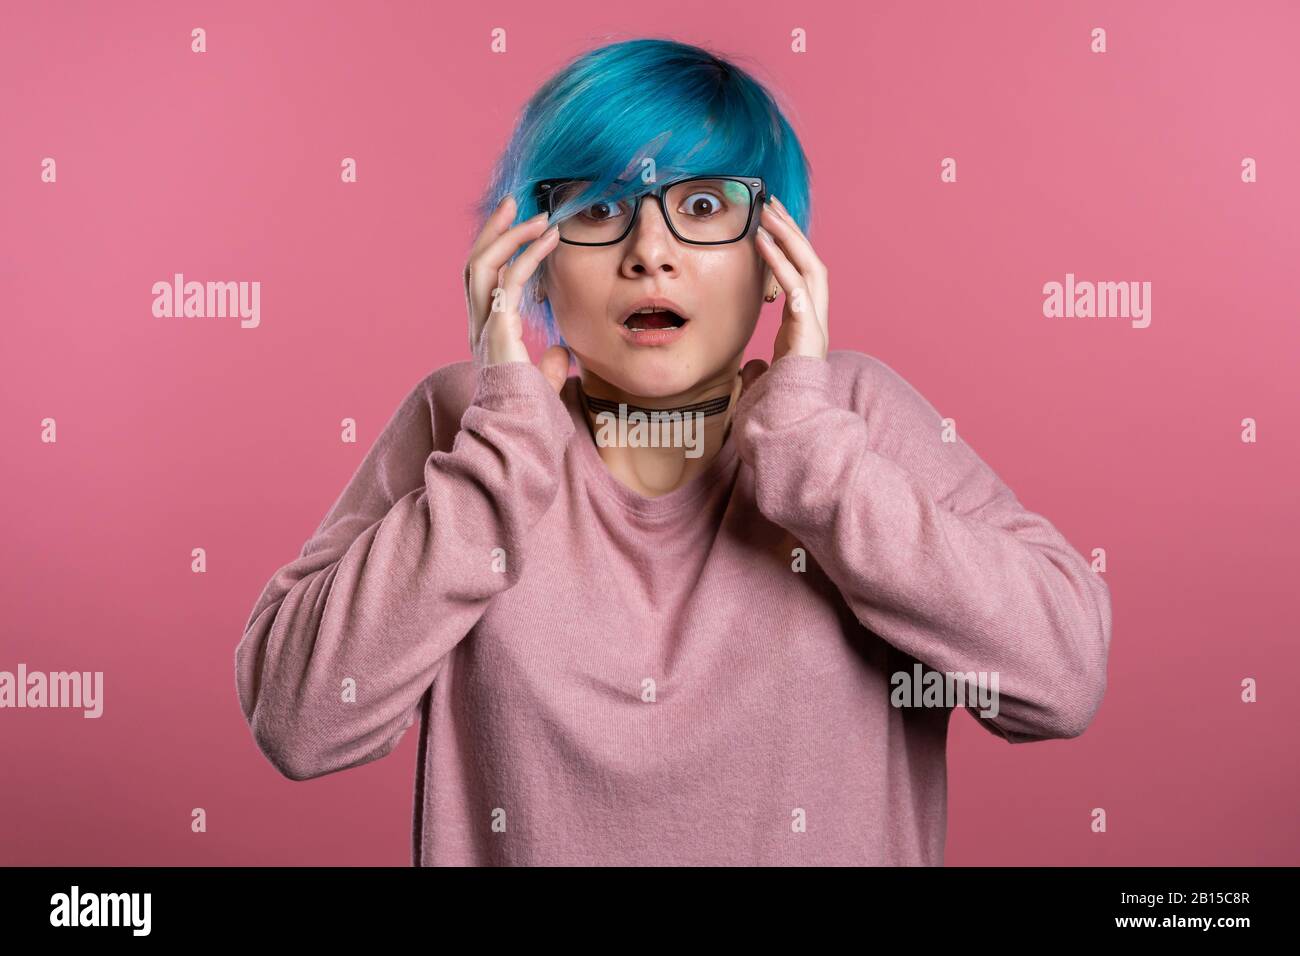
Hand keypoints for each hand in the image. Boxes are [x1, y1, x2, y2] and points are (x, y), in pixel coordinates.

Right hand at [463, 194, 570, 392]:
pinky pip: (510, 280)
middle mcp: (477, 324)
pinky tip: (549, 239)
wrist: (515, 429)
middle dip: (493, 229)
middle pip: (475, 263)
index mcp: (484, 332)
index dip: (494, 250)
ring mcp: (484, 324)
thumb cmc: (526, 411)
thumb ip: (547, 368)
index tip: (514, 228)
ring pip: (484, 263)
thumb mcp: (540, 383)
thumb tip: (560, 354)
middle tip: (513, 202)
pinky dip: (529, 254)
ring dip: (509, 233)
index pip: (480, 281)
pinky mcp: (499, 327)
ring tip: (535, 214)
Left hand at [740, 195, 829, 393]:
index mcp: (808, 324)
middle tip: (772, 203)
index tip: (772, 222)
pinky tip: (764, 244)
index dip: (791, 247)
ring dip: (789, 239)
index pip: (804, 275)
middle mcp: (817, 318)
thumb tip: (750, 368)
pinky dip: (781, 264)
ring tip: (768, 215)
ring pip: (809, 268)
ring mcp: (816, 323)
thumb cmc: (782, 400)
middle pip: (812, 261)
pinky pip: (796, 288)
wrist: (794, 421)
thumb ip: (761, 365)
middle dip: (793, 231)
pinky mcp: (810, 330)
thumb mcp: (769, 375)